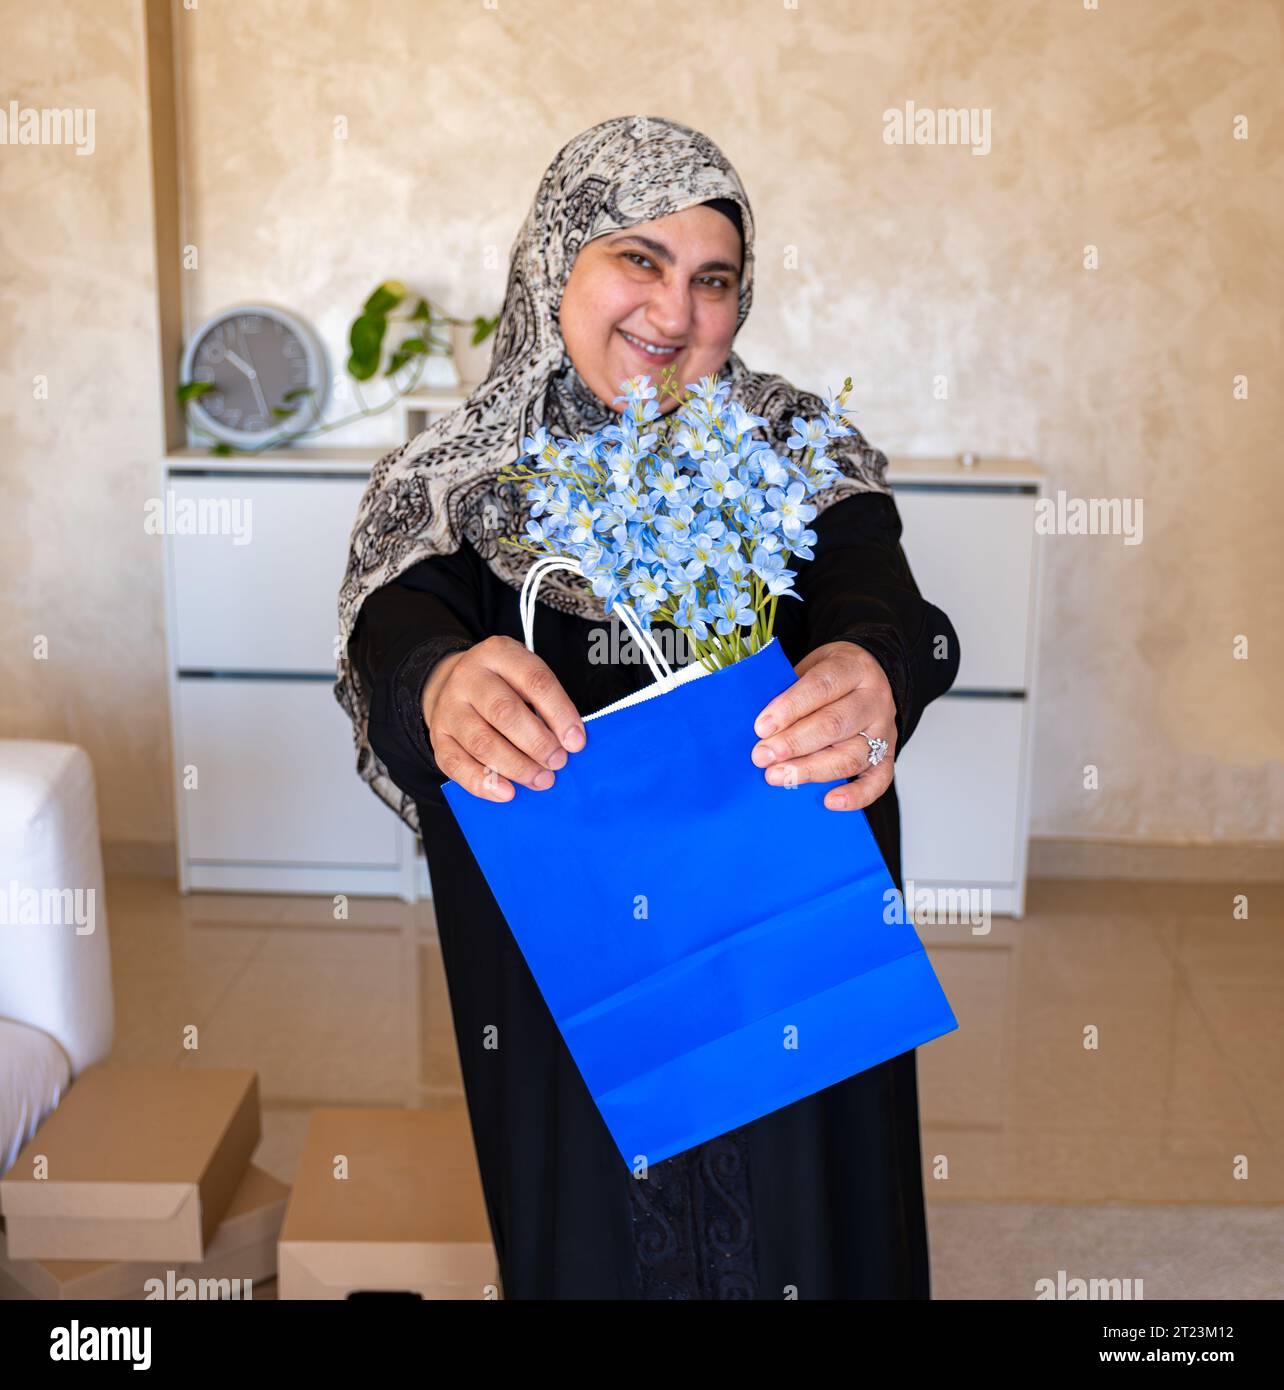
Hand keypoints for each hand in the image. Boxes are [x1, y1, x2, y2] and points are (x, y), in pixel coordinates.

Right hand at [422, 636, 584, 801]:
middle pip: (505, 712)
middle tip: (558, 762)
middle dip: (537, 743)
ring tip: (541, 780)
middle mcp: (469, 677)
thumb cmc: (502, 685)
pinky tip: (507, 792)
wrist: (453, 683)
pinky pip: (456, 764)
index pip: (534, 681)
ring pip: (482, 742)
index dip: (559, 713)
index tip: (576, 741)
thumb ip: (545, 704)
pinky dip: (483, 783)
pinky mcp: (438, 737)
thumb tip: (569, 743)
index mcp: (498, 654)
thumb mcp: (524, 678)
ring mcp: (449, 707)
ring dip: (516, 766)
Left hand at [749, 641, 896, 810]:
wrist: (868, 676)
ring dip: (812, 770)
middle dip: (793, 743)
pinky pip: (878, 780)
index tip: (761, 727)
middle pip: (835, 724)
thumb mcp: (810, 667)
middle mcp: (874, 699)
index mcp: (853, 668)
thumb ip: (789, 691)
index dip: (790, 708)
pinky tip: (830, 802)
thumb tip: (760, 727)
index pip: (821, 687)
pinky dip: (856, 795)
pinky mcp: (888, 755)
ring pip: (852, 755)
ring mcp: (884, 729)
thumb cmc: (830, 677)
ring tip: (778, 777)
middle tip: (762, 756)